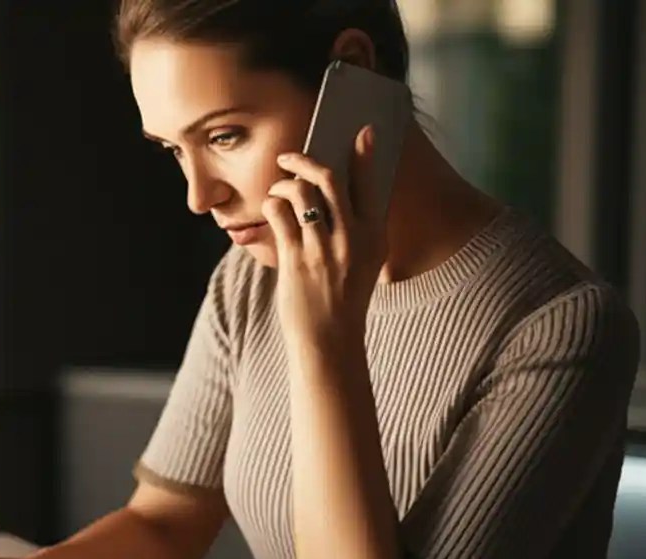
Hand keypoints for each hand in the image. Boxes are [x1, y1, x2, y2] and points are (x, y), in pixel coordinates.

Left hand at [263, 125, 385, 348]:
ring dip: (283, 184)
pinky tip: (270, 209)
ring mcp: (323, 248)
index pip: (371, 185)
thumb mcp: (366, 263)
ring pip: (301, 193)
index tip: (363, 131)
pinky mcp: (296, 259)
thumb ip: (360, 231)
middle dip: (306, 161)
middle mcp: (352, 239)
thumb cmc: (343, 299)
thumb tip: (340, 194)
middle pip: (330, 180)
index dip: (367, 155)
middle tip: (288, 158)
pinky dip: (271, 204)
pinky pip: (279, 215)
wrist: (330, 340)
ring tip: (277, 191)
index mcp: (375, 237)